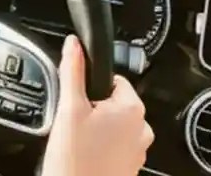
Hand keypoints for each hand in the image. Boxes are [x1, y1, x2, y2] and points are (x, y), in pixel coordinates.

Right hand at [42, 35, 153, 175]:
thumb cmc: (75, 163)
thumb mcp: (69, 109)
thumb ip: (73, 71)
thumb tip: (75, 45)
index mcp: (132, 108)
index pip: (113, 80)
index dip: (91, 89)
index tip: (78, 103)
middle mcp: (142, 129)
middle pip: (113, 104)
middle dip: (93, 111)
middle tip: (75, 126)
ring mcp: (137, 151)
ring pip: (113, 127)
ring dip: (96, 131)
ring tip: (79, 144)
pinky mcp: (129, 168)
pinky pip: (114, 148)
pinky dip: (100, 150)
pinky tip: (85, 157)